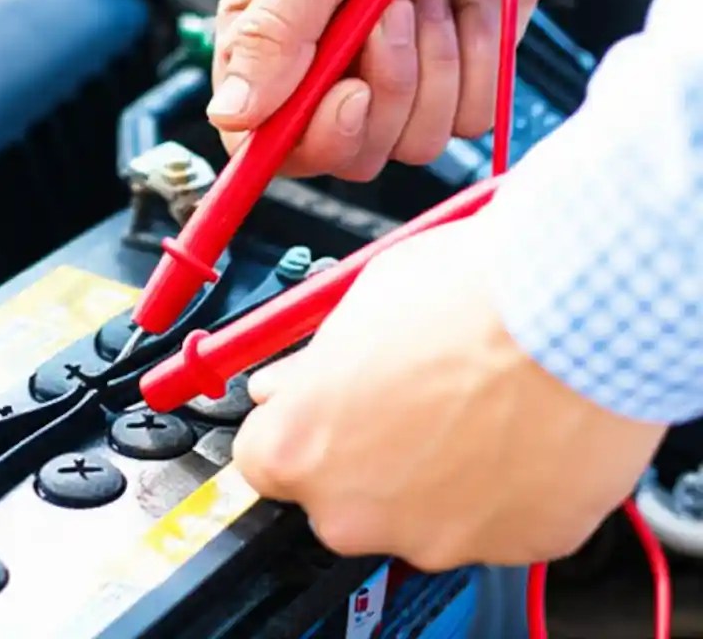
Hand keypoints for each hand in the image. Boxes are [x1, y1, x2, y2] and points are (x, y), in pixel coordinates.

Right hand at [210, 0, 570, 179]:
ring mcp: (399, 67)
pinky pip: (467, 118)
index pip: (263, 132)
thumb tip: (232, 112)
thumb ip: (273, 29)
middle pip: (340, 150)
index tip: (344, 97)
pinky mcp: (460, 69)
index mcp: (276, 30)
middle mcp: (333, 59)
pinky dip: (478, 60)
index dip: (302, 136)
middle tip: (390, 20)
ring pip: (408, 141)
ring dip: (432, 69)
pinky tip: (470, 4)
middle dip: (382, 95)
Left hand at [231, 215, 666, 570]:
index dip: (299, 430)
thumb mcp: (357, 309)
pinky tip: (522, 432)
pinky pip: (497, 522)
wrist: (577, 309)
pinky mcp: (514, 546)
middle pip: (338, 499)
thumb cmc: (464, 295)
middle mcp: (352, 511)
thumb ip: (310, 368)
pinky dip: (506, 489)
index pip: (264, 462)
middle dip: (366, 458)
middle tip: (412, 402)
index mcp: (296, 450)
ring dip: (438, 476)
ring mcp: (434, 537)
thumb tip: (288, 385)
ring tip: (479, 407)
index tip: (324, 414)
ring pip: (421, 516)